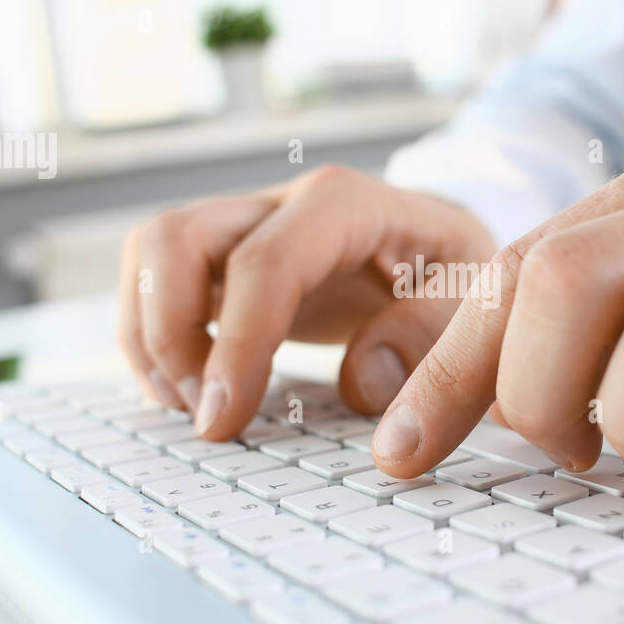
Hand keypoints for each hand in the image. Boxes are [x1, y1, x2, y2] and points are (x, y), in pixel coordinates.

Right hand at [118, 165, 493, 438]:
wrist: (443, 250)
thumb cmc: (456, 273)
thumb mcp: (475, 298)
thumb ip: (429, 333)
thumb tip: (361, 382)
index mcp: (343, 206)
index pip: (265, 264)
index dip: (236, 344)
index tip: (223, 417)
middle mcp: (279, 205)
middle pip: (174, 238)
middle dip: (167, 333)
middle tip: (205, 412)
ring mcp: (243, 228)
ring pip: (150, 253)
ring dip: (148, 335)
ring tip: (188, 405)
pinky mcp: (222, 262)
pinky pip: (154, 282)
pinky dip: (150, 339)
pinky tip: (187, 390)